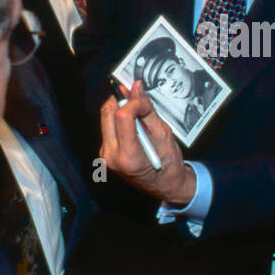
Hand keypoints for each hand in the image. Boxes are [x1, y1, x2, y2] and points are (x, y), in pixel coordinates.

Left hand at [99, 80, 195, 205]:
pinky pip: (108, 128)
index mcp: (128, 156)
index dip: (133, 102)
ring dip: (120, 110)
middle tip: (138, 100)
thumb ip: (147, 110)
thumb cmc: (169, 165)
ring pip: (106, 118)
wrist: (165, 186)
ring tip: (138, 115)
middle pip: (108, 113)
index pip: (122, 116)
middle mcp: (112, 156)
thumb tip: (136, 88)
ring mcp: (106, 156)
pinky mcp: (105, 153)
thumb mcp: (164, 135)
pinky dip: (119, 120)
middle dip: (122, 101)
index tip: (144, 101)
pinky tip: (133, 125)